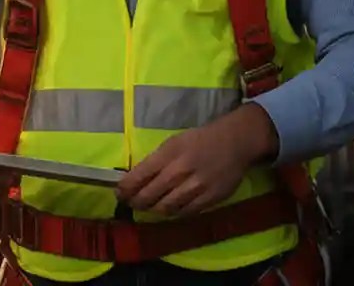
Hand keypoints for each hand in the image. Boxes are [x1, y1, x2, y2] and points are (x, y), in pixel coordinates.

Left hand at [115, 104, 277, 218]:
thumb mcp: (173, 143)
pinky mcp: (210, 199)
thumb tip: (135, 179)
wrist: (234, 142)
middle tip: (132, 203)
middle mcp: (180, 171)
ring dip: (153, 210)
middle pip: (149, 196)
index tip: (119, 193)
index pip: (139, 176)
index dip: (125, 189)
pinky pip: (185, 212)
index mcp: (168, 154)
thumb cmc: (200, 140)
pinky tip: (170, 208)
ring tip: (149, 207)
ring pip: (166, 208)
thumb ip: (156, 161)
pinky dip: (174, 212)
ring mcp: (196, 187)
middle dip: (136, 202)